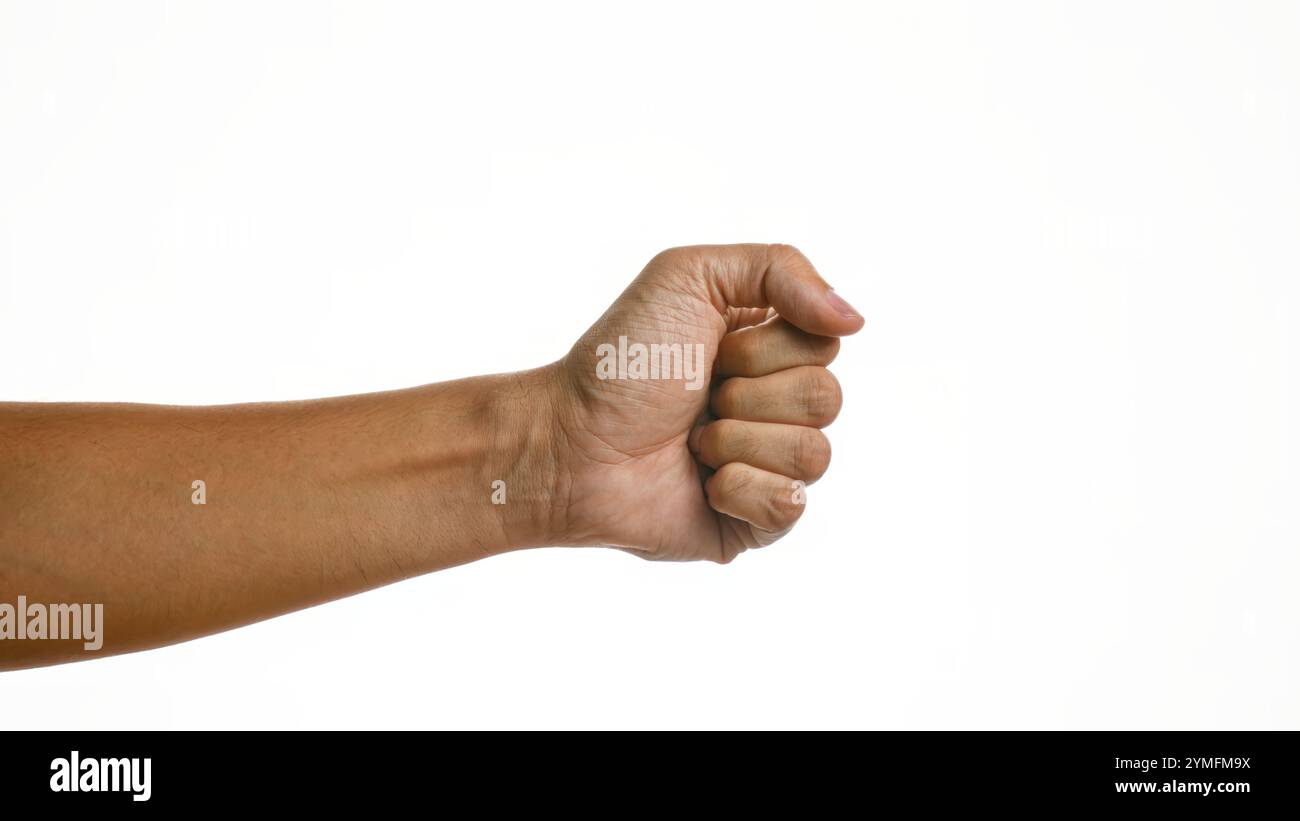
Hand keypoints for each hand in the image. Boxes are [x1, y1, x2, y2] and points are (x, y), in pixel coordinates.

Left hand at [547, 244, 863, 562]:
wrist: (570, 443)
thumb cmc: (621, 362)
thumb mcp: (690, 276)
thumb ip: (779, 269)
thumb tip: (853, 320)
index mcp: (770, 349)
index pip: (826, 343)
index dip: (767, 347)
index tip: (714, 349)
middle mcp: (777, 406)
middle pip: (826, 398)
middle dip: (747, 395)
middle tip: (697, 397)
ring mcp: (770, 465)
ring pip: (814, 454)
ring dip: (737, 441)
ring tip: (691, 441)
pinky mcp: (756, 522)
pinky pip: (791, 504)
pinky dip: (739, 489)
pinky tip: (702, 482)